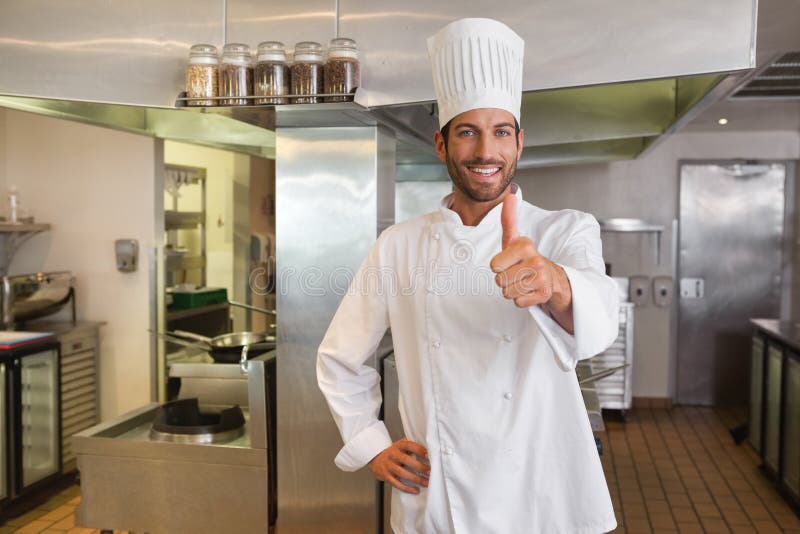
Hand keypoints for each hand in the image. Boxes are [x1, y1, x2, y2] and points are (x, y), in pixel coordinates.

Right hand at [369, 438, 429, 493]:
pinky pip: (396, 483)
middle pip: (406, 460)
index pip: (409, 445)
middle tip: (430, 472)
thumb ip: (414, 447)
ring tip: (426, 483)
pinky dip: (406, 488)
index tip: (429, 456)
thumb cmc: (395, 453)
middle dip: (419, 467)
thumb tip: (432, 452)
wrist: (377, 459)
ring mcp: (388, 465)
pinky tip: (416, 490)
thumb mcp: (402, 446)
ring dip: (416, 479)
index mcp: (399, 445)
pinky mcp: (386, 476)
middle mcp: (392, 454)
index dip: (419, 450)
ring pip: (402, 473)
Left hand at [490, 193, 573, 332]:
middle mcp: (536, 261)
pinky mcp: (544, 294)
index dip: (498, 265)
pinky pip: (518, 302)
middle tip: (517, 272)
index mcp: (525, 246)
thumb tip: (510, 195)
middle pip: (499, 281)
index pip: (494, 265)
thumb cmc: (525, 258)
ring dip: (512, 289)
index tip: (510, 261)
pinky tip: (529, 290)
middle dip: (504, 279)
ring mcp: (542, 279)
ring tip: (522, 280)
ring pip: (507, 293)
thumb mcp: (514, 239)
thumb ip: (508, 219)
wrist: (551, 277)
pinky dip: (521, 299)